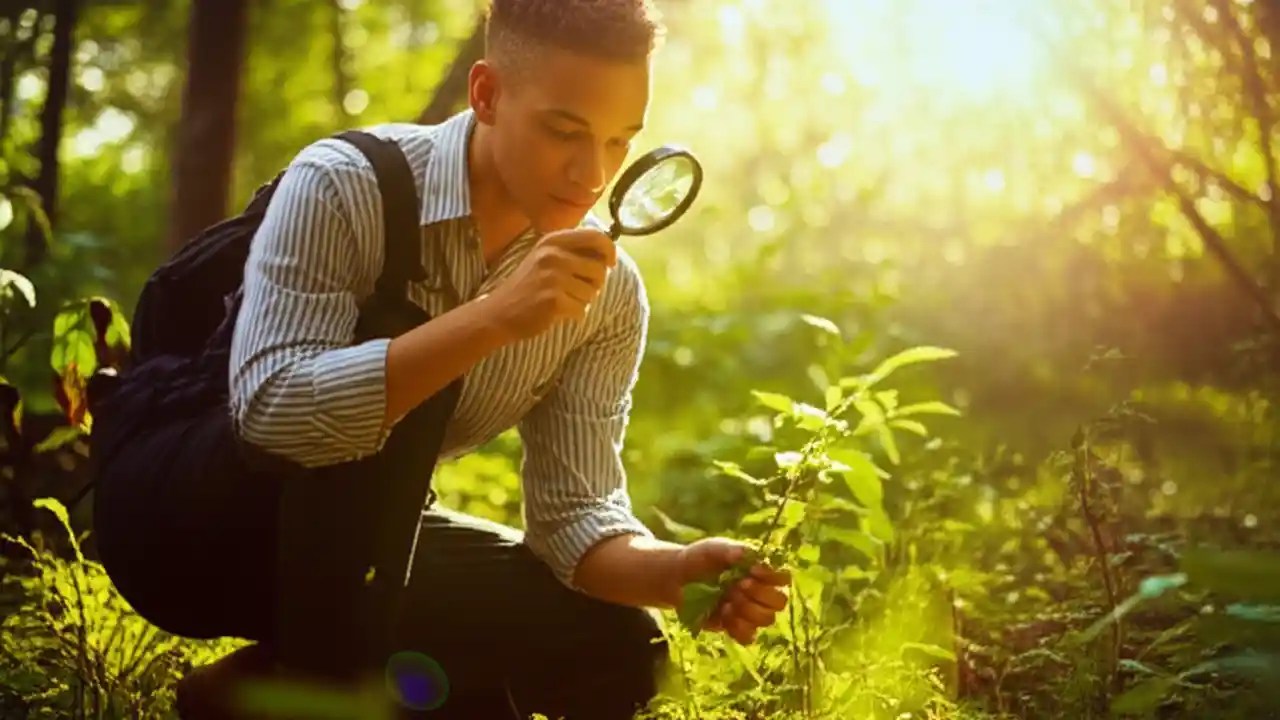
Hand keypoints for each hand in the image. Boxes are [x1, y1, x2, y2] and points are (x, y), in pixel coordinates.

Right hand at [488, 228, 616, 340]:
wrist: (498, 313)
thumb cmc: (528, 286)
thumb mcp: (545, 258)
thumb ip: (572, 251)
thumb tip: (608, 254)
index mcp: (553, 240)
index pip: (596, 237)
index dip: (609, 251)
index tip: (609, 264)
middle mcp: (553, 254)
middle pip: (599, 269)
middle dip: (595, 284)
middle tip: (575, 291)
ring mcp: (553, 277)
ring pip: (592, 293)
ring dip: (582, 301)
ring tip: (561, 300)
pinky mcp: (553, 300)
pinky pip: (582, 310)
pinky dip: (574, 315)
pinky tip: (557, 312)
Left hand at [673, 538, 790, 644]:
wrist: (677, 578)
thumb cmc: (700, 559)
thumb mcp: (714, 548)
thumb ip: (732, 550)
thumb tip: (749, 556)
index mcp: (761, 572)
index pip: (784, 578)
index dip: (773, 577)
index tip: (752, 570)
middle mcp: (760, 593)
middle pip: (780, 602)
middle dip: (760, 595)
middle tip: (738, 586)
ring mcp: (749, 612)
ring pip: (767, 619)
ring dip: (747, 610)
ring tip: (727, 600)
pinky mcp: (735, 628)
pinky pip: (749, 636)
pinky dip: (738, 627)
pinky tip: (723, 614)